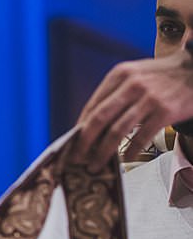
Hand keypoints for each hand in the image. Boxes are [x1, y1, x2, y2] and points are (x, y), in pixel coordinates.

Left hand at [74, 50, 192, 165]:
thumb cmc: (163, 75)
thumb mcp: (136, 74)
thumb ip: (115, 93)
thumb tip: (91, 123)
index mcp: (119, 75)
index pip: (92, 106)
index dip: (80, 128)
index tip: (73, 143)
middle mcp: (131, 85)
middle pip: (98, 119)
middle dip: (84, 143)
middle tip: (77, 158)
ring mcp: (149, 98)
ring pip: (117, 131)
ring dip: (103, 152)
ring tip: (97, 164)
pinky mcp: (165, 111)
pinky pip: (142, 137)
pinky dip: (130, 151)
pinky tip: (124, 159)